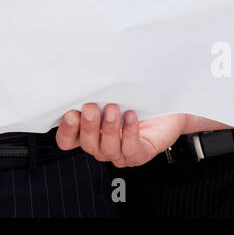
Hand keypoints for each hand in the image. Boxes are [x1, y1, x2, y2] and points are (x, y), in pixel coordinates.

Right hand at [56, 103, 188, 168]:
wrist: (167, 109)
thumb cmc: (136, 100)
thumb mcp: (112, 94)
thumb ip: (96, 93)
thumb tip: (84, 80)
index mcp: (90, 132)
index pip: (67, 140)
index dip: (67, 130)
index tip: (71, 113)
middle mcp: (102, 145)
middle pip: (87, 144)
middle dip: (88, 126)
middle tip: (91, 108)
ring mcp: (120, 153)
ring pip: (107, 149)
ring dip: (109, 128)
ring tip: (113, 109)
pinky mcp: (140, 154)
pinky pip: (131, 150)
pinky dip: (129, 133)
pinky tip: (131, 117)